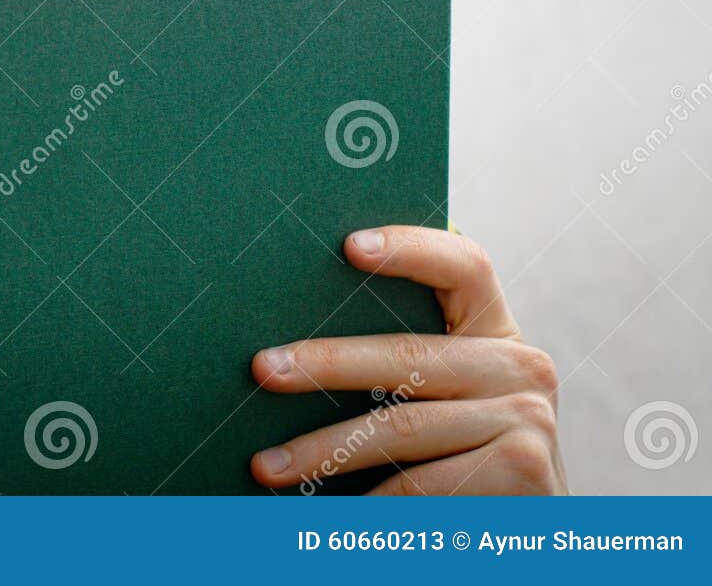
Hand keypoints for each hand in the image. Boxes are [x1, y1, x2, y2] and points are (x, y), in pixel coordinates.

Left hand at [248, 225, 566, 494]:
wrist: (527, 543)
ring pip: (399, 427)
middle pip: (407, 353)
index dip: (410, 247)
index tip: (348, 245)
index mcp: (495, 333)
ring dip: (322, 450)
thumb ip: (400, 365)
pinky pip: (420, 486)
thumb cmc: (458, 462)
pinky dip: (366, 504)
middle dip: (323, 364)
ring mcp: (528, 418)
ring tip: (265, 467)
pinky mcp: (524, 471)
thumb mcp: (442, 403)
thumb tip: (286, 349)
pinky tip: (327, 515)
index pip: (465, 266)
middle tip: (261, 370)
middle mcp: (522, 366)